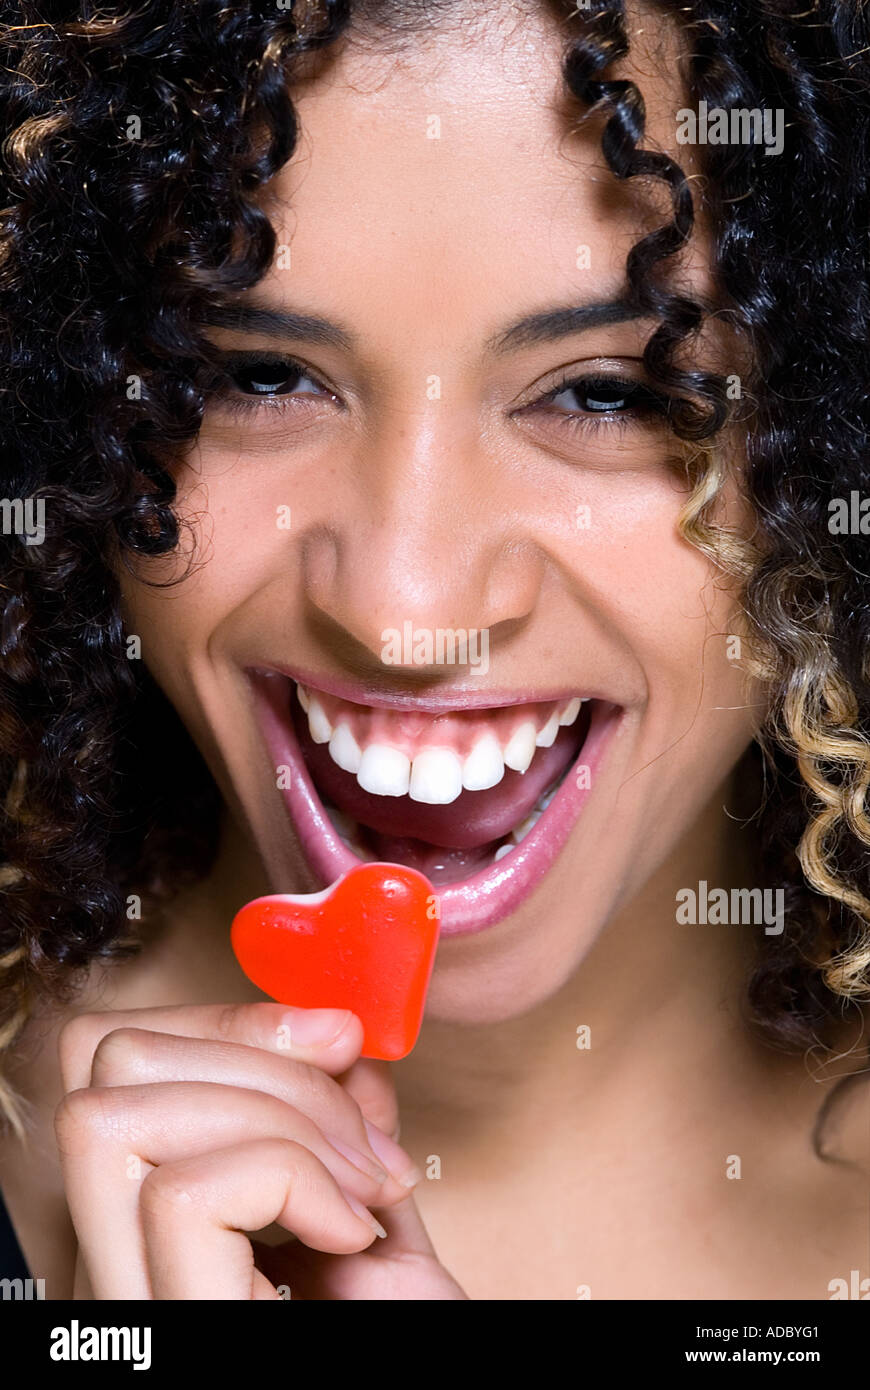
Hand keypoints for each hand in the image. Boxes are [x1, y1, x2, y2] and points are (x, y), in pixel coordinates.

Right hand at [54, 1002, 466, 1299]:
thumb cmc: (405, 1338)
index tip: (336, 1044)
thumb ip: (339, 1130)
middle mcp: (123, 1263)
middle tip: (360, 1133)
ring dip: (280, 1116)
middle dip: (255, 1052)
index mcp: (162, 1223)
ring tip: (362, 1190)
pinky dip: (293, 1176)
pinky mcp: (175, 1332)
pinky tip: (348, 1233)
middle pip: (103, 1066)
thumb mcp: (373, 1219)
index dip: (225, 1020)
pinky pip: (190, 1192)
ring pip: (115, 1115)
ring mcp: (136, 1303)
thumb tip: (332, 1040)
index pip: (114, 1056)